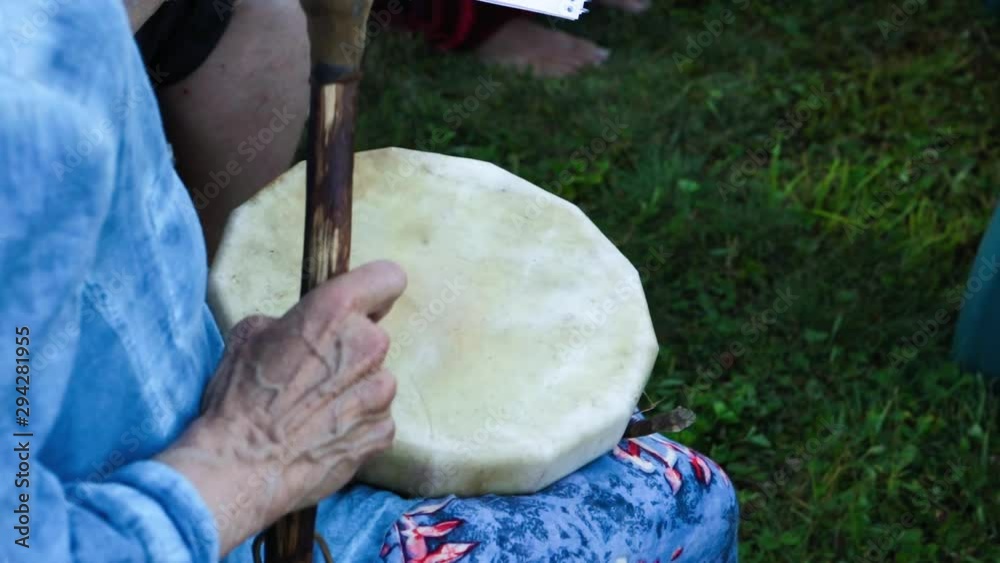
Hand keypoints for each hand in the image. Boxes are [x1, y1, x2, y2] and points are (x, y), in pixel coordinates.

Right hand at [158, 260, 405, 555]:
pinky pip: (377, 417)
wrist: (241, 467)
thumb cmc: (240, 399)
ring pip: (376, 379)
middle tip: (315, 373)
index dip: (375, 290)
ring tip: (315, 409)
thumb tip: (307, 326)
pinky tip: (325, 433)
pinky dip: (357, 424)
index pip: (388, 277)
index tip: (365, 302)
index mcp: (334, 310)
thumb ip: (295, 320)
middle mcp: (367, 344)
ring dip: (354, 389)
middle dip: (350, 349)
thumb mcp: (250, 334)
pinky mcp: (384, 429)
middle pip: (374, 336)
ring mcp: (380, 390)